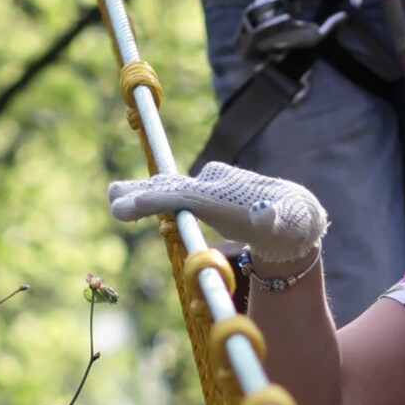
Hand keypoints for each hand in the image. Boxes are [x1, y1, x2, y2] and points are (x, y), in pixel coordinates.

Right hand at [105, 163, 328, 268]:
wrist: (291, 209)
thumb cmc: (284, 221)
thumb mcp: (282, 222)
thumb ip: (271, 217)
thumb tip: (265, 213)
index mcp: (226, 193)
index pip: (184, 195)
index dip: (155, 200)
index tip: (125, 207)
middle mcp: (213, 182)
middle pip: (171, 187)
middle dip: (142, 194)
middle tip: (113, 200)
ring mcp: (208, 183)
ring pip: (169, 188)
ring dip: (141, 193)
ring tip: (114, 199)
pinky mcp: (204, 191)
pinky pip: (174, 193)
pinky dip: (153, 196)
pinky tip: (130, 199)